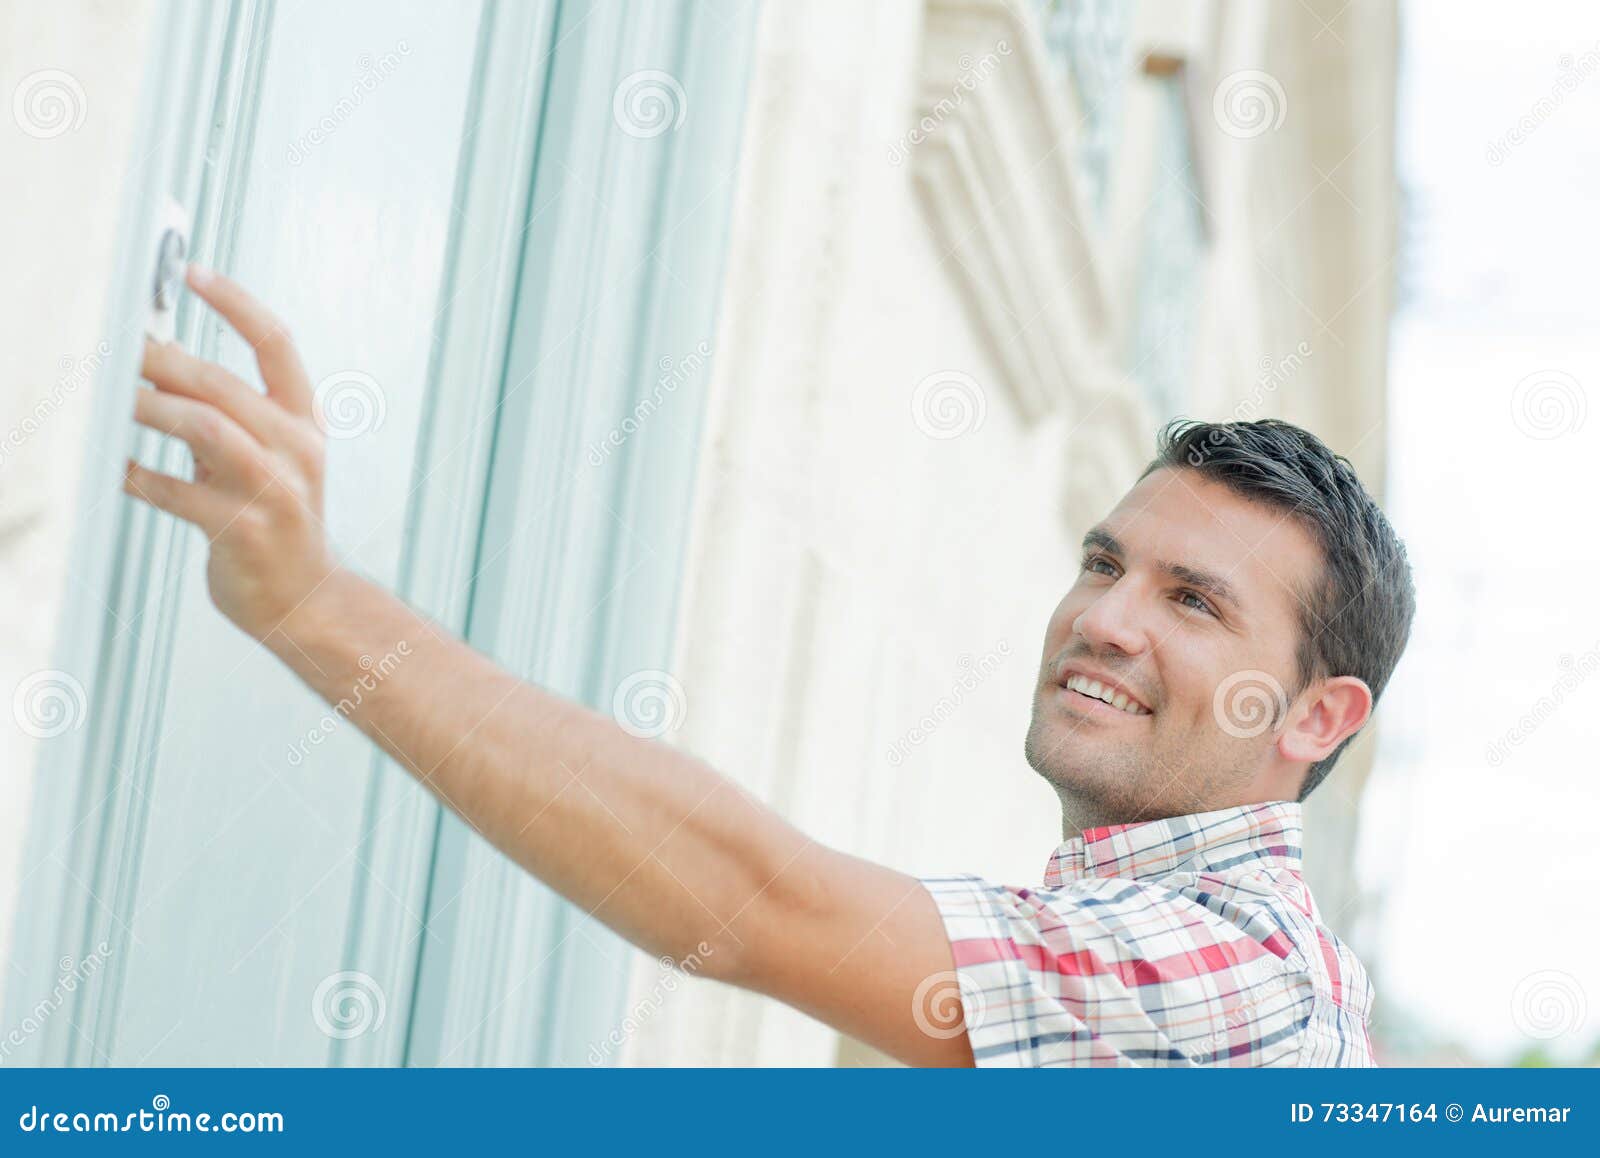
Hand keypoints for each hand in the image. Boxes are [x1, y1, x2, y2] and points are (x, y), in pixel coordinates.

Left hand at [126, 266, 339, 641]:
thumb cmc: (276, 519)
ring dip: (149, 409)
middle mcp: (296, 450)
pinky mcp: (244, 530)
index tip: (189, 273)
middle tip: (119, 349)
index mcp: (304, 423)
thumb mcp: (270, 457)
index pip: (276, 343)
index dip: (233, 302)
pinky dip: (138, 476)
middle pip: (222, 384)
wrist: (306, 600)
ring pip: (204, 429)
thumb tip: (156, 364)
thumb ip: (229, 414)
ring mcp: (274, 491)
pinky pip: (176, 492)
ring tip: (114, 401)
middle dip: (161, 360)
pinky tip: (118, 468)